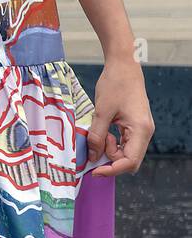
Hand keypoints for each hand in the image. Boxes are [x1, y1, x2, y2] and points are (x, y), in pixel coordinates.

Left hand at [86, 59, 154, 177]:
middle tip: (94, 145)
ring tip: (100, 133)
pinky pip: (125, 142)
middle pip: (130, 160)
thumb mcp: (101, 111)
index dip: (112, 170)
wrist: (124, 66)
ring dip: (111, 149)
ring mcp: (141, 130)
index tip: (95, 171)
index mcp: (141, 130)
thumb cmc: (114, 84)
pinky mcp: (136, 126)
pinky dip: (113, 142)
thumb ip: (97, 135)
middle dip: (110, 159)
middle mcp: (145, 133)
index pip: (130, 161)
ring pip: (127, 152)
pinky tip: (103, 133)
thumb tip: (92, 156)